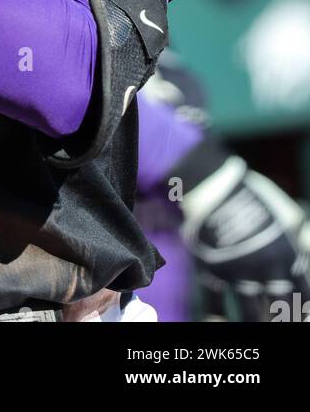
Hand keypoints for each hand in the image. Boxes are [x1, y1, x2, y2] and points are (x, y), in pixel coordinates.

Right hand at [185, 166, 309, 321]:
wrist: (212, 185)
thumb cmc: (253, 195)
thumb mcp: (285, 213)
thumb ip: (300, 235)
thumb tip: (307, 248)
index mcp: (286, 254)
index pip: (303, 293)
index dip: (304, 308)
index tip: (303, 317)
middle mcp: (264, 267)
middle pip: (278, 306)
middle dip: (280, 318)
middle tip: (277, 322)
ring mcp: (237, 269)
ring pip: (249, 310)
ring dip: (254, 321)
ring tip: (257, 327)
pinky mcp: (212, 268)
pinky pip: (215, 300)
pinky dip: (215, 315)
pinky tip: (216, 323)